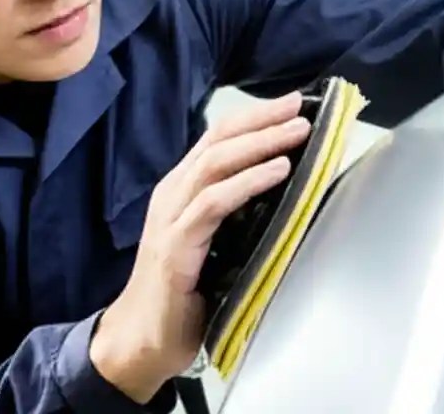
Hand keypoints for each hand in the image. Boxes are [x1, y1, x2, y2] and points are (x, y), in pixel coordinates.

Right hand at [89, 92, 311, 402]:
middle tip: (300, 106)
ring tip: (297, 133)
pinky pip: (213, 203)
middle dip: (261, 119)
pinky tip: (277, 171)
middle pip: (218, 140)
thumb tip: (285, 190)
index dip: (255, 117)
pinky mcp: (175, 246)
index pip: (219, 139)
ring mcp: (171, 218)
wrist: (143, 340)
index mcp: (182, 190)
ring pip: (215, 163)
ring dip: (260, 143)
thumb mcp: (214, 241)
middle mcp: (173, 194)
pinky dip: (248, 183)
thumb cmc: (183, 293)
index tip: (293, 103)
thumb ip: (235, 213)